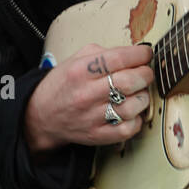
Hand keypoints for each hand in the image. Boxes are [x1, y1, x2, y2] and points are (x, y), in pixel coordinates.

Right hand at [23, 43, 153, 153]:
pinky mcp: (99, 135)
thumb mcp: (75, 59)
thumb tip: (134, 53)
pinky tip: (130, 111)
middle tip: (145, 73)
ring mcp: (93, 117)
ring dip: (143, 96)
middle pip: (131, 81)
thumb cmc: (62, 86)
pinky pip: (130, 128)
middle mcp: (87, 94)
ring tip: (137, 92)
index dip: (141, 55)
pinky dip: (136, 118)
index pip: (119, 58)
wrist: (41, 116)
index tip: (146, 55)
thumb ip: (104, 53)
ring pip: (134, 105)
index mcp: (81, 70)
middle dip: (146, 74)